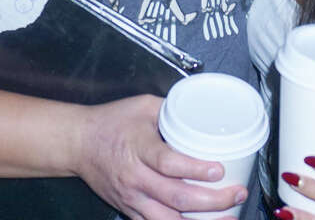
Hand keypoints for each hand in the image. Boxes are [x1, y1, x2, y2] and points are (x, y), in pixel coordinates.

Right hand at [72, 94, 246, 219]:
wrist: (78, 143)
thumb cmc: (110, 122)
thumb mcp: (142, 105)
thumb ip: (172, 109)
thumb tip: (202, 109)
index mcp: (138, 148)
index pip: (168, 163)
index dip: (195, 169)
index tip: (219, 169)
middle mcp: (135, 178)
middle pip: (176, 197)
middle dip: (212, 200)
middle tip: (236, 194)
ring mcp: (132, 198)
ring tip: (228, 218)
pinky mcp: (130, 210)